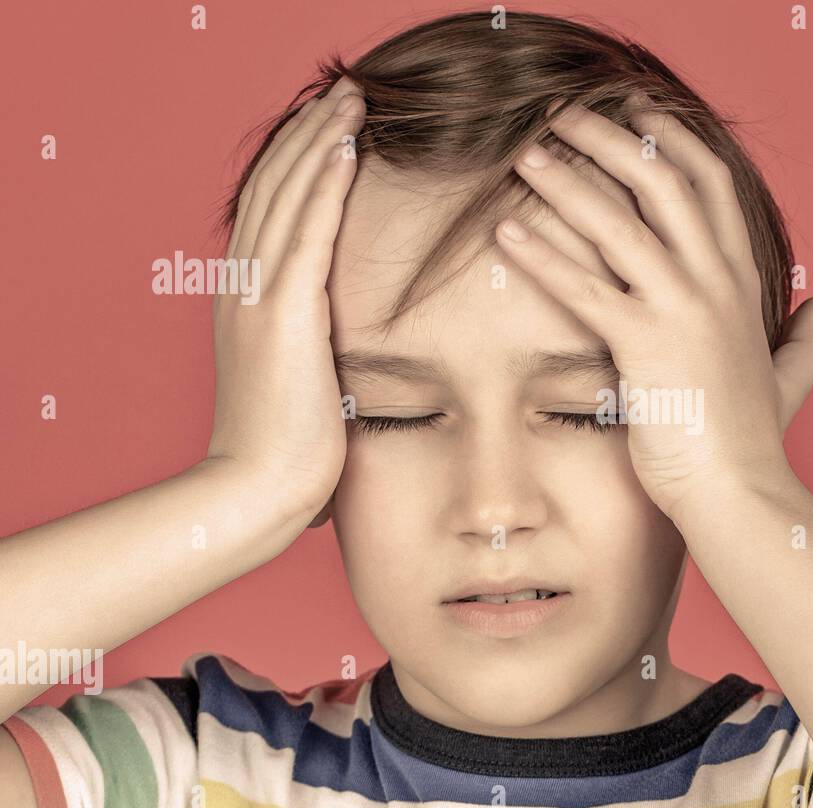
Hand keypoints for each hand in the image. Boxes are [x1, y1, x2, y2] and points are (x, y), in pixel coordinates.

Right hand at [206, 78, 364, 526]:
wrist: (257, 494)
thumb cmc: (289, 457)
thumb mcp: (304, 391)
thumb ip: (318, 356)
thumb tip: (349, 357)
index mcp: (250, 304)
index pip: (275, 215)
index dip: (301, 166)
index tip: (333, 131)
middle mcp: (245, 290)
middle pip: (277, 191)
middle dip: (311, 136)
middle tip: (345, 94)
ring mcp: (258, 299)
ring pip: (289, 198)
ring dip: (321, 141)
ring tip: (352, 99)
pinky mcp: (282, 315)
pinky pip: (306, 232)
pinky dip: (323, 185)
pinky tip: (345, 148)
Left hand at [496, 95, 812, 521]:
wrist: (741, 494)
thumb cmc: (753, 443)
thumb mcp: (791, 379)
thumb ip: (807, 339)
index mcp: (743, 282)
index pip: (711, 184)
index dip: (674, 139)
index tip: (638, 112)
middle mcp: (716, 282)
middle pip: (663, 180)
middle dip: (611, 136)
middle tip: (565, 113)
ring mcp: (682, 310)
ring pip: (619, 221)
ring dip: (567, 180)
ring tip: (525, 153)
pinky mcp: (644, 345)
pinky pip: (583, 286)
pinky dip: (542, 255)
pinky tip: (505, 233)